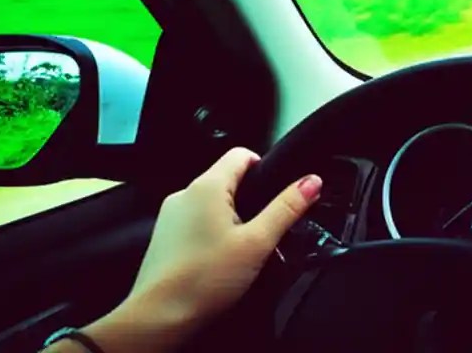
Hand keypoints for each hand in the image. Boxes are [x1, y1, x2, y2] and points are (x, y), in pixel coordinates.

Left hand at [51, 148, 321, 352]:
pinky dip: (212, 232)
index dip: (265, 168)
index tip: (277, 195)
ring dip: (231, 218)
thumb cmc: (207, 277)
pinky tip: (220, 259)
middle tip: (264, 230)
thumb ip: (286, 209)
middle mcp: (184, 194)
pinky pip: (196, 221)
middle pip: (227, 179)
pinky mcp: (164, 237)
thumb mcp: (257, 242)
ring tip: (243, 249)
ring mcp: (170, 216)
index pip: (241, 154)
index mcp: (207, 186)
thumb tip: (312, 180)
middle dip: (250, 199)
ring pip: (212, 203)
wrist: (159, 317)